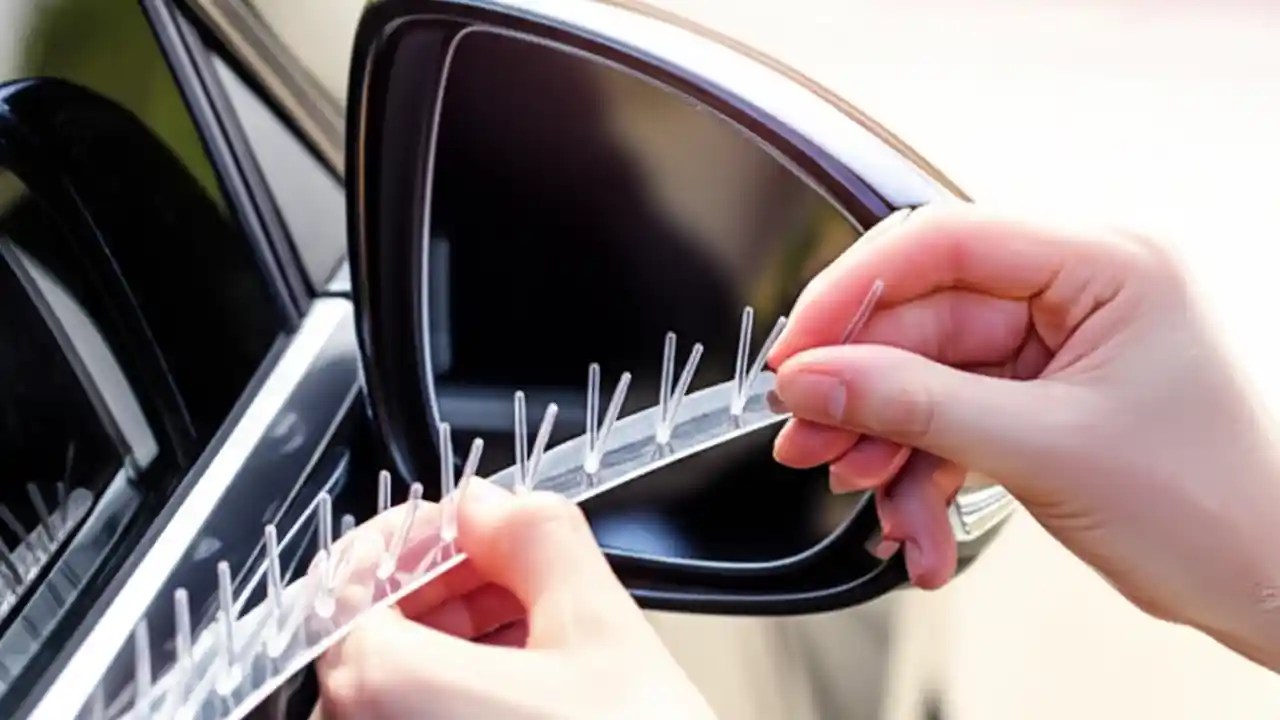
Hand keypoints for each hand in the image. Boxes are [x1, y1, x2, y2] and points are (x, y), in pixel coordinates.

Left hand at [315, 478, 715, 719]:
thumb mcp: (599, 626)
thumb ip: (536, 537)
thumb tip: (493, 504)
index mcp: (383, 686)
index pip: (354, 574)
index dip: (420, 533)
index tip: (473, 523)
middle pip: (375, 625)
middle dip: (450, 582)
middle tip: (519, 566)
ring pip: (399, 676)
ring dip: (460, 632)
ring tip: (539, 621)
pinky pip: (419, 717)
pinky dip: (463, 685)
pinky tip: (528, 676)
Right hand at [768, 202, 1279, 669]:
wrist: (1263, 584)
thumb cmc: (1211, 508)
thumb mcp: (1045, 450)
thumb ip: (916, 408)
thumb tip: (815, 381)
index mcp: (1106, 265)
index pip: (945, 244)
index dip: (854, 292)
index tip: (797, 349)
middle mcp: (1076, 293)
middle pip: (924, 316)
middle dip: (860, 388)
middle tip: (807, 436)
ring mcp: (1054, 347)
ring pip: (926, 375)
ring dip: (885, 441)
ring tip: (863, 495)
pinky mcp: (1038, 397)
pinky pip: (948, 418)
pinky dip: (920, 471)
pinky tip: (914, 523)